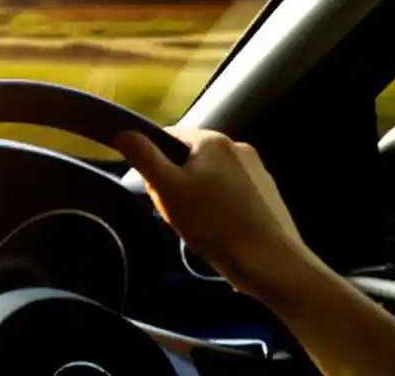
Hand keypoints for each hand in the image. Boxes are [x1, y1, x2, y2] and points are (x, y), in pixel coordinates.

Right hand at [113, 128, 314, 303]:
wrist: (271, 264)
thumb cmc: (214, 224)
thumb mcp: (168, 190)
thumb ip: (143, 157)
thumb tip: (122, 131)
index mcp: (213, 140)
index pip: (168, 137)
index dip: (153, 162)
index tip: (154, 191)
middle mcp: (238, 147)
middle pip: (190, 158)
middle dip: (177, 182)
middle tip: (175, 214)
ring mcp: (257, 170)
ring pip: (211, 177)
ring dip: (198, 196)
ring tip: (199, 227)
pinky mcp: (268, 194)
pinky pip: (232, 193)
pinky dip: (220, 207)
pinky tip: (220, 231)